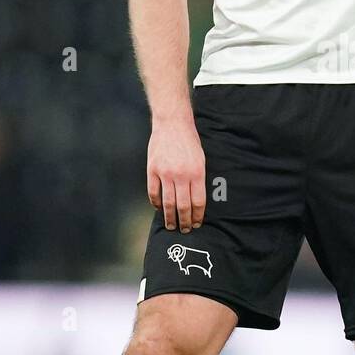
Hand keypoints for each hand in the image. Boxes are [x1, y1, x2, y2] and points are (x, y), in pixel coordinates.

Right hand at [147, 119, 206, 233]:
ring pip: (167, 202)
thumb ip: (198, 179)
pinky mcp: (152, 169)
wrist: (172, 124)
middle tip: (185, 230)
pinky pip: (153, 192)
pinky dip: (156, 203)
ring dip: (170, 217)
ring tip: (171, 225)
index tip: (197, 224)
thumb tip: (196, 201)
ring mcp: (165, 173)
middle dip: (184, 221)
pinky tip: (159, 209)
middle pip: (183, 206)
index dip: (197, 216)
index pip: (198, 201)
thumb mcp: (201, 160)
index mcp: (196, 173)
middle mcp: (181, 175)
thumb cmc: (189, 142)